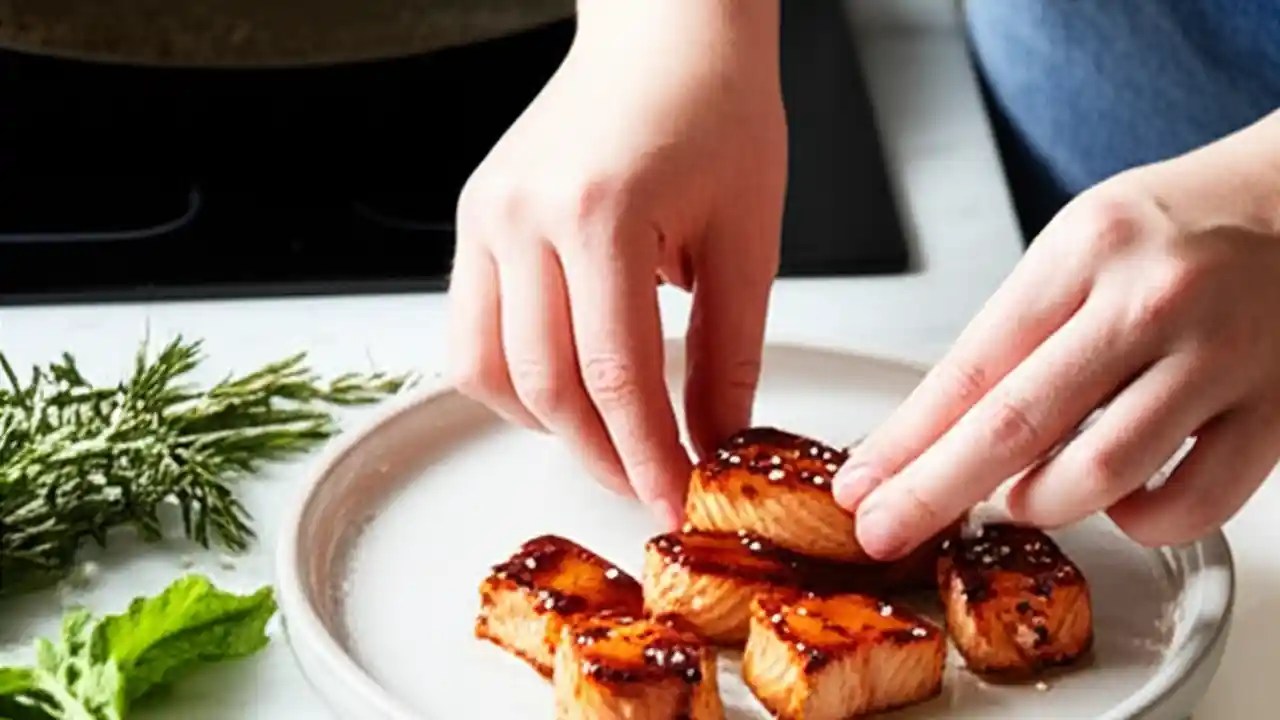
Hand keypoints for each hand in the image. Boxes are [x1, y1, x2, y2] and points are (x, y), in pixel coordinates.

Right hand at [446, 0, 785, 526]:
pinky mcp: (474, 217)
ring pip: (488, 369)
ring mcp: (487, 215)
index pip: (617, 376)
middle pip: (546, 385)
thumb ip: (730, 352)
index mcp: (602, 213)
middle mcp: (525, 215)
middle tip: (648, 483)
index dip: (649, 455)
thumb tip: (718, 440)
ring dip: (545, 424)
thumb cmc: (714, 107)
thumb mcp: (747, 236)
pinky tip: (562, 384)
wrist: (664, 31)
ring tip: (606, 436)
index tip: (675, 499)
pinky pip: (471, 329)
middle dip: (602, 454)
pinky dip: (512, 377)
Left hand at [833, 112, 1279, 557]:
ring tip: (1019, 493)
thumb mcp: (1080, 247)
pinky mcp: (1279, 410)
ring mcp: (1222, 358)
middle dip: (933, 492)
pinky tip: (1121, 497)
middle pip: (1017, 426)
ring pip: (1100, 475)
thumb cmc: (1180, 227)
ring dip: (1037, 504)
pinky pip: (1192, 504)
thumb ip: (1018, 336)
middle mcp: (1152, 301)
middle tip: (885, 529)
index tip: (862, 485)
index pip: (971, 367)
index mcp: (1086, 251)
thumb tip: (934, 434)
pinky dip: (1138, 520)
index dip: (905, 441)